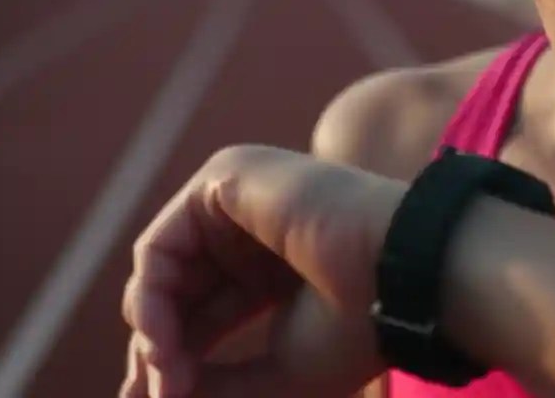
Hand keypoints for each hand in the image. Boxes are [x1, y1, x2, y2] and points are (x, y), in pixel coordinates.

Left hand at [120, 145, 403, 396]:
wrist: (403, 276)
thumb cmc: (359, 326)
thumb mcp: (276, 372)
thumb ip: (212, 384)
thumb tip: (151, 395)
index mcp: (273, 269)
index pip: (202, 316)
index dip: (176, 362)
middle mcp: (252, 228)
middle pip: (177, 294)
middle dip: (158, 350)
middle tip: (155, 396)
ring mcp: (240, 197)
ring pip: (164, 270)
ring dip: (152, 330)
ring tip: (167, 376)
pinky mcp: (227, 178)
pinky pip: (162, 244)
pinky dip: (152, 298)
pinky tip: (162, 341)